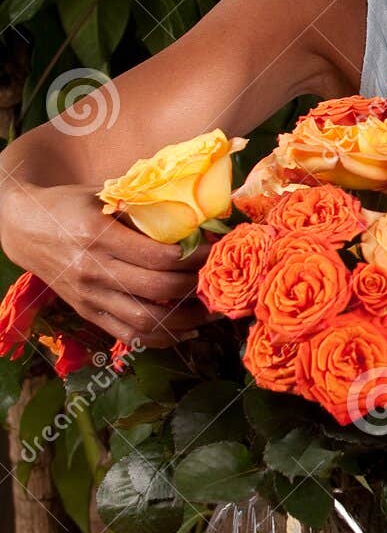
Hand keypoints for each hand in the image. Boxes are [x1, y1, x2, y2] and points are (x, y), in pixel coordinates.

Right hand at [0, 182, 207, 346]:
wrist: (23, 227)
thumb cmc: (68, 205)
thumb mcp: (101, 195)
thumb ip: (142, 207)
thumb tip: (195, 217)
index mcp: (97, 235)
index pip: (158, 256)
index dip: (195, 257)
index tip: (217, 250)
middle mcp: (92, 269)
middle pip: (157, 287)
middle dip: (195, 285)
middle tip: (218, 279)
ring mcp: (88, 295)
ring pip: (145, 318)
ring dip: (185, 319)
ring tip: (210, 311)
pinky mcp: (86, 312)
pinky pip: (128, 335)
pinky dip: (160, 338)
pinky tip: (185, 332)